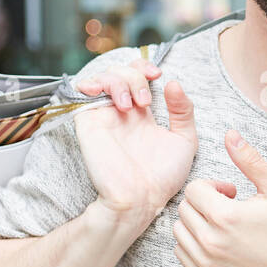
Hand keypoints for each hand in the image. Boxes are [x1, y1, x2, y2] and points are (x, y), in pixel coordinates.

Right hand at [74, 58, 197, 225]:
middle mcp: (123, 111)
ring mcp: (105, 115)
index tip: (159, 74)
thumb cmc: (162, 178)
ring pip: (103, 77)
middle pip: (122, 72)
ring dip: (119, 81)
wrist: (140, 199)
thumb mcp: (184, 141)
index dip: (145, 67)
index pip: (138, 76)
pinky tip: (105, 93)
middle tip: (145, 101)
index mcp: (143, 114)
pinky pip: (82, 91)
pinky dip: (91, 82)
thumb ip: (183, 111)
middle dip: (135, 76)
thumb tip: (173, 83)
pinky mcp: (88, 122)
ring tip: (131, 105)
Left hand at [171, 130, 266, 266]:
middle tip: (229, 207)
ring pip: (179, 230)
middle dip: (203, 202)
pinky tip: (216, 241)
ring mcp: (206, 263)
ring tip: (221, 225)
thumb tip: (229, 134)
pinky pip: (181, 253)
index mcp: (226, 216)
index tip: (232, 193)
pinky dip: (193, 243)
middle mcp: (211, 241)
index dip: (213, 186)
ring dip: (195, 222)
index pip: (194, 189)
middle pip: (184, 208)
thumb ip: (250, 160)